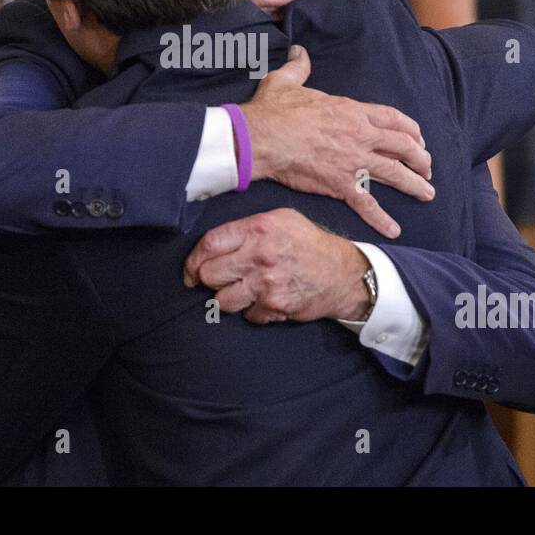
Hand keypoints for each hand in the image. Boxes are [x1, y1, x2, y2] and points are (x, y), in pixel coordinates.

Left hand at [183, 208, 372, 323]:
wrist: (343, 273)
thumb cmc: (309, 244)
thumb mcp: (281, 219)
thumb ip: (247, 228)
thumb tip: (212, 245)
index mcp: (258, 228)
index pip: (209, 244)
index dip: (194, 260)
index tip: (191, 270)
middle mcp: (260, 254)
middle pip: (209, 274)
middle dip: (208, 280)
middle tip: (217, 280)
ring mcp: (267, 283)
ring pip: (222, 300)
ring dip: (228, 298)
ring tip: (242, 291)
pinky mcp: (275, 306)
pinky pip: (247, 315)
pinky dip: (252, 311)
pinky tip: (264, 299)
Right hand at [241, 45, 433, 238]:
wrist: (261, 139)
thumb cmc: (273, 111)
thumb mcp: (286, 81)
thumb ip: (298, 67)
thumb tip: (298, 52)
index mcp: (352, 111)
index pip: (393, 119)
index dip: (410, 130)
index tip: (418, 138)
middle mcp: (360, 136)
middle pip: (403, 147)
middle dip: (420, 158)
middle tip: (427, 168)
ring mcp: (353, 162)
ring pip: (395, 174)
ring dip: (415, 184)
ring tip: (427, 193)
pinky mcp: (340, 185)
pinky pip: (367, 204)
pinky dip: (382, 219)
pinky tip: (394, 230)